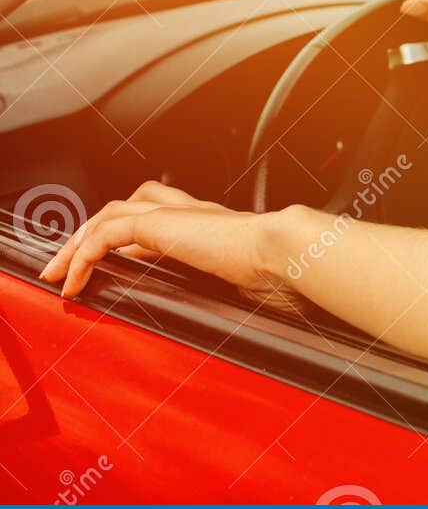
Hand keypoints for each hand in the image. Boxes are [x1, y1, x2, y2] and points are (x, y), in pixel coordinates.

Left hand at [40, 181, 291, 306]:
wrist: (286, 250)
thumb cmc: (283, 270)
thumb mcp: (252, 282)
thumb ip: (237, 285)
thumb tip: (244, 303)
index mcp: (216, 223)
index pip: (164, 210)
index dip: (133, 228)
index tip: (115, 258)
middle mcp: (194, 212)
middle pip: (128, 205)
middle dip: (93, 233)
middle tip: (70, 266)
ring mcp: (177, 213)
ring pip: (109, 214)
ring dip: (77, 244)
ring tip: (60, 274)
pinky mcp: (159, 224)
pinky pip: (105, 235)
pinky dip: (84, 257)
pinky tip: (77, 280)